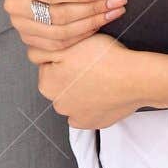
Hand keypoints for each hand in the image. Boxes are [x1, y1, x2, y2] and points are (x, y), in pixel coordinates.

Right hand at [4, 0, 126, 51]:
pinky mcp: (28, 38)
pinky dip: (80, 36)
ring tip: (112, 13)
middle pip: (58, 15)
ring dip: (92, 23)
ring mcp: (20, 24)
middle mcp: (14, 4)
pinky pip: (58, 44)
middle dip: (92, 9)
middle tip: (116, 2)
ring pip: (61, 33)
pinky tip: (96, 24)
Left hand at [31, 33, 150, 128]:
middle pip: (58, 82)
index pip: (46, 63)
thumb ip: (44, 50)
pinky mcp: (92, 123)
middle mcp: (57, 104)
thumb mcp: (67, 44)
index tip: (77, 53)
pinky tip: (101, 93)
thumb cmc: (103, 57)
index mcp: (47, 83)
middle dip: (68, 74)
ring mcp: (75, 116)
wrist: (135, 78)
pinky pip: (85, 111)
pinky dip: (90, 104)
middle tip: (88, 63)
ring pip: (72, 97)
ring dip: (79, 89)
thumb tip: (32, 54)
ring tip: (97, 78)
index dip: (62, 54)